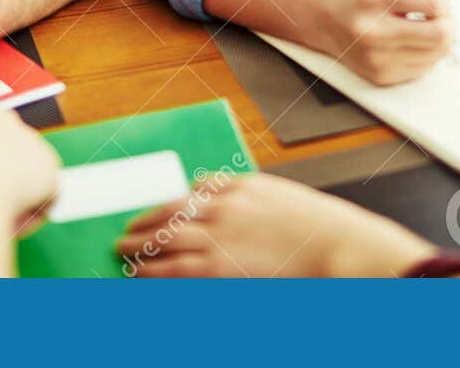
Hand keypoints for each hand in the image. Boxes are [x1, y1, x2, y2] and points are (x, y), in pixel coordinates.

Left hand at [118, 173, 439, 277]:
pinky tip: (138, 272)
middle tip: (130, 227)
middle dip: (149, 220)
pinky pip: (173, 266)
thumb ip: (262, 204)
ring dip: (141, 243)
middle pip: (173, 210)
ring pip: (166, 237)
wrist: (335, 249)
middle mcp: (223, 206)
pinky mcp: (215, 267)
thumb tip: (243, 214)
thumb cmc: (323, 232)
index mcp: (244, 186)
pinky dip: (152, 269)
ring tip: (123, 249)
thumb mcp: (289, 203)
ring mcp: (217, 236)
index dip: (178, 201)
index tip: (166, 207)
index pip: (199, 188)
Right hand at [311, 0, 451, 84]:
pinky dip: (424, 54)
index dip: (444, 0)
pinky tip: (409, 41)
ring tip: (423, 26)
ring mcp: (376, 58)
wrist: (328, 17)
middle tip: (442, 17)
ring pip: (435, 54)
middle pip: (439, 35)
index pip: (432, 3)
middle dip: (448, 23)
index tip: (438, 0)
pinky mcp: (380, 76)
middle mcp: (371, 31)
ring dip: (437, 39)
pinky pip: (423, 69)